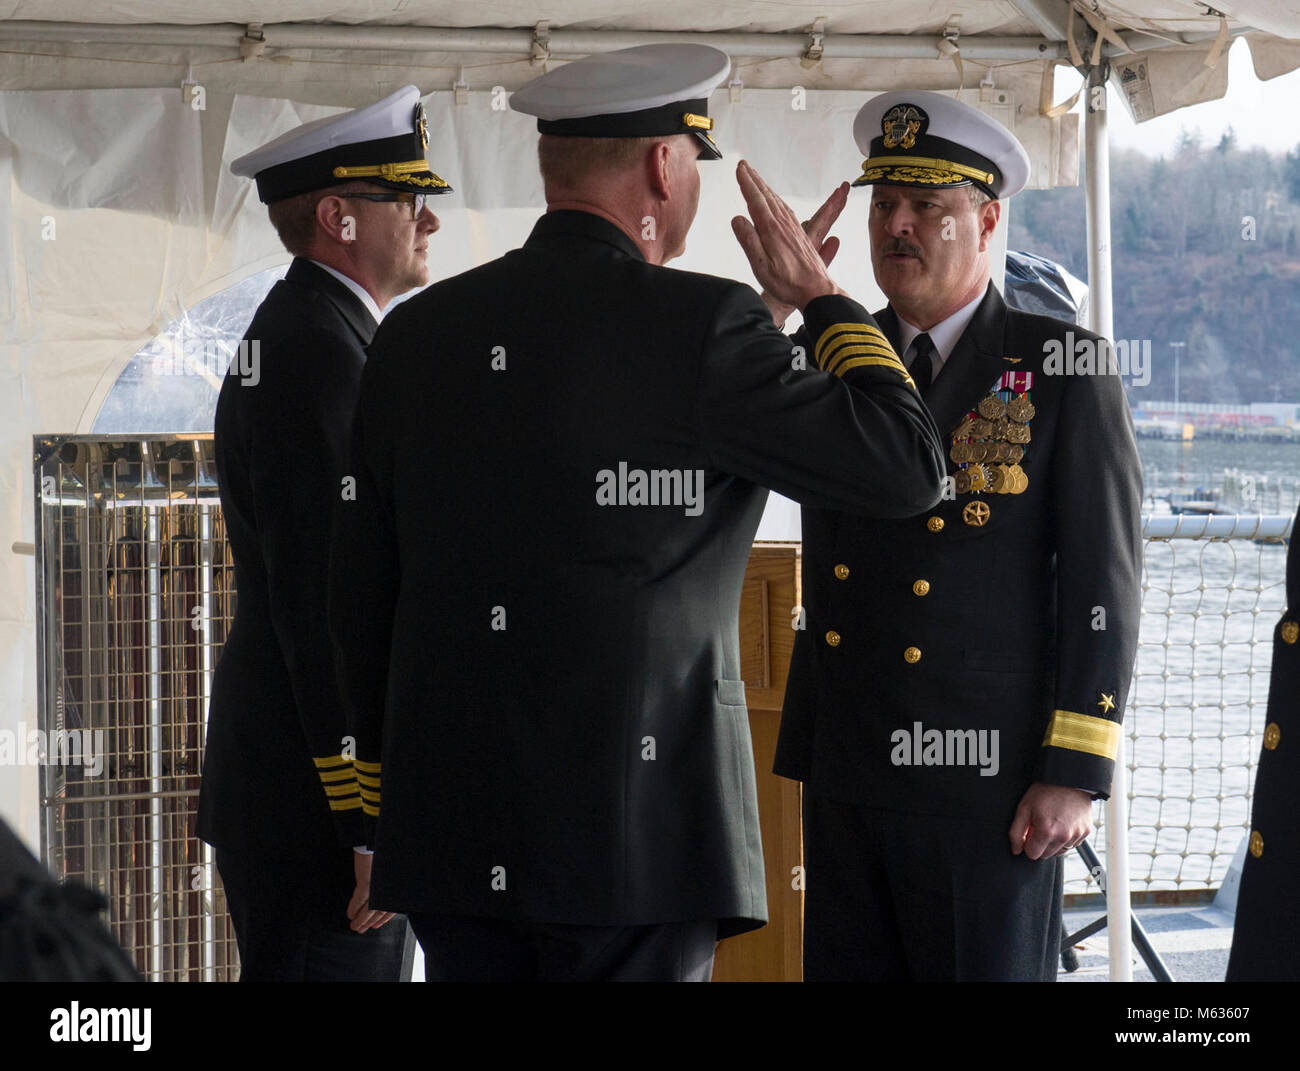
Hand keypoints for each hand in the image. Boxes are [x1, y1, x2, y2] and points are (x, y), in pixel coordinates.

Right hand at [347, 849, 395, 932]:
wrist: (374, 838)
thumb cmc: (380, 852)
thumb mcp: (385, 872)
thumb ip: (383, 884)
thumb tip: (378, 898)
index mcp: (393, 886)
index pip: (391, 907)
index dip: (383, 918)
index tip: (375, 926)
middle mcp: (388, 887)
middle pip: (379, 910)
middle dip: (369, 922)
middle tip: (360, 930)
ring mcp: (378, 885)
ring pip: (369, 909)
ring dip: (360, 920)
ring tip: (354, 926)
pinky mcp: (367, 881)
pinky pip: (359, 900)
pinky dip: (353, 908)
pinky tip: (349, 914)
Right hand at [731, 161, 845, 310]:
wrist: (816, 290)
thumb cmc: (787, 283)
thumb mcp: (761, 266)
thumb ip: (749, 241)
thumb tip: (737, 219)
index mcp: (772, 230)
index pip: (756, 200)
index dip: (746, 183)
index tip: (739, 169)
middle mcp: (784, 224)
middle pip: (766, 195)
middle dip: (754, 179)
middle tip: (744, 166)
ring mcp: (793, 228)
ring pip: (776, 200)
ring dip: (764, 187)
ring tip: (756, 178)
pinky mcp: (799, 234)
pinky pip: (785, 209)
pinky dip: (776, 199)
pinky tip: (775, 201)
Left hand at [1009, 782, 1093, 859]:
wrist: (1068, 780)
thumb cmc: (1045, 791)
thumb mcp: (1024, 808)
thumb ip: (1016, 832)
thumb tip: (1016, 850)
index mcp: (1047, 832)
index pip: (1033, 854)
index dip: (1028, 844)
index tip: (1029, 832)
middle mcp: (1064, 837)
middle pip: (1046, 855)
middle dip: (1040, 843)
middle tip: (1039, 825)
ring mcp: (1077, 835)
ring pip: (1059, 851)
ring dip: (1053, 842)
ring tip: (1052, 823)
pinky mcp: (1086, 832)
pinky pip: (1072, 844)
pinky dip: (1066, 838)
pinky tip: (1062, 823)